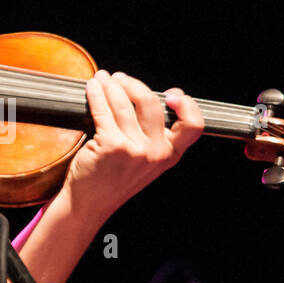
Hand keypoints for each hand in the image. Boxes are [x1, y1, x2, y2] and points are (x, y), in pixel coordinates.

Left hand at [62, 69, 203, 220]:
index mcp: (170, 155)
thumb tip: (159, 96)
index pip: (193, 125)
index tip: (171, 94)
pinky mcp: (111, 145)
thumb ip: (155, 135)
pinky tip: (92, 88)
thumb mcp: (146, 162)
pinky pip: (103, 110)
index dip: (187, 105)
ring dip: (111, 85)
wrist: (90, 203)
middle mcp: (156, 153)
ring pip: (124, 103)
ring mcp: (134, 149)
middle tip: (119, 78)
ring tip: (102, 79)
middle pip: (151, 103)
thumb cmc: (114, 179)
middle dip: (132, 84)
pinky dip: (96, 94)